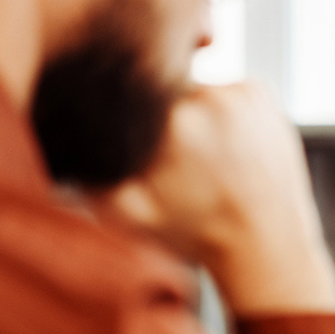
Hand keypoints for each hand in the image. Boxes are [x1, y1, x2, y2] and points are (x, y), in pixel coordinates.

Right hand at [94, 83, 334, 314]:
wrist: (266, 245)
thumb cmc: (195, 233)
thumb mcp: (128, 212)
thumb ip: (90, 173)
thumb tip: (68, 135)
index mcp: (170, 120)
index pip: (127, 95)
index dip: (128, 121)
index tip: (143, 149)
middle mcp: (208, 96)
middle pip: (162, 88)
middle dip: (161, 119)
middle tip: (177, 161)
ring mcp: (241, 93)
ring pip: (196, 89)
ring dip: (194, 114)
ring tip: (208, 159)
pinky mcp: (263, 94)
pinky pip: (227, 91)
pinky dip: (224, 112)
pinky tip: (229, 148)